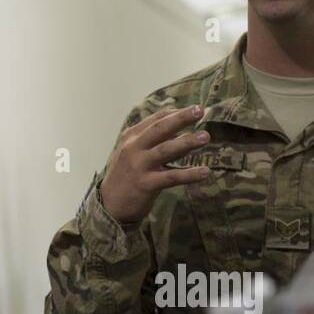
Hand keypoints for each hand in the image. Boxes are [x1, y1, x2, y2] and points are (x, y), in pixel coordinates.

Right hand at [98, 104, 210, 223]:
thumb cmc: (126, 175)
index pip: (155, 119)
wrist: (109, 204)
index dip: (175, 113)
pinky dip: (189, 174)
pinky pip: (171, 177)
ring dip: (187, 142)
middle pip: (159, 129)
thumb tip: (179, 130)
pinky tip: (205, 172)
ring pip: (165, 150)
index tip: (194, 108)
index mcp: (131, 137)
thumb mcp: (133, 153)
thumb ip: (152, 140)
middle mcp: (133, 148)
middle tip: (200, 110)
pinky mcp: (145, 184)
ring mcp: (139, 165)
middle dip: (180, 118)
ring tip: (205, 136)